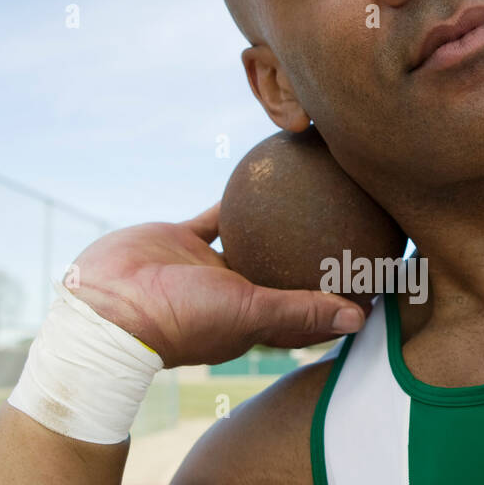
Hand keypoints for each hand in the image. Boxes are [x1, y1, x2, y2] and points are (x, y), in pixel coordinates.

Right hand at [65, 202, 365, 367]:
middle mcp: (237, 293)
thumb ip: (301, 310)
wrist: (105, 308)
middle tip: (357, 221)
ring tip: (321, 186)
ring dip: (284, 216)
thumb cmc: (179, 319)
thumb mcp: (249, 314)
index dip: (342, 296)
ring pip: (257, 236)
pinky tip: (270, 164)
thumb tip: (361, 317)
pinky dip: (239, 194)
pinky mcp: (184, 239)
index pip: (309, 309)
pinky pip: (220, 212)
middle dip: (319, 251)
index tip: (378, 276)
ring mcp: (209, 266)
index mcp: (255, 320)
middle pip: (288, 269)